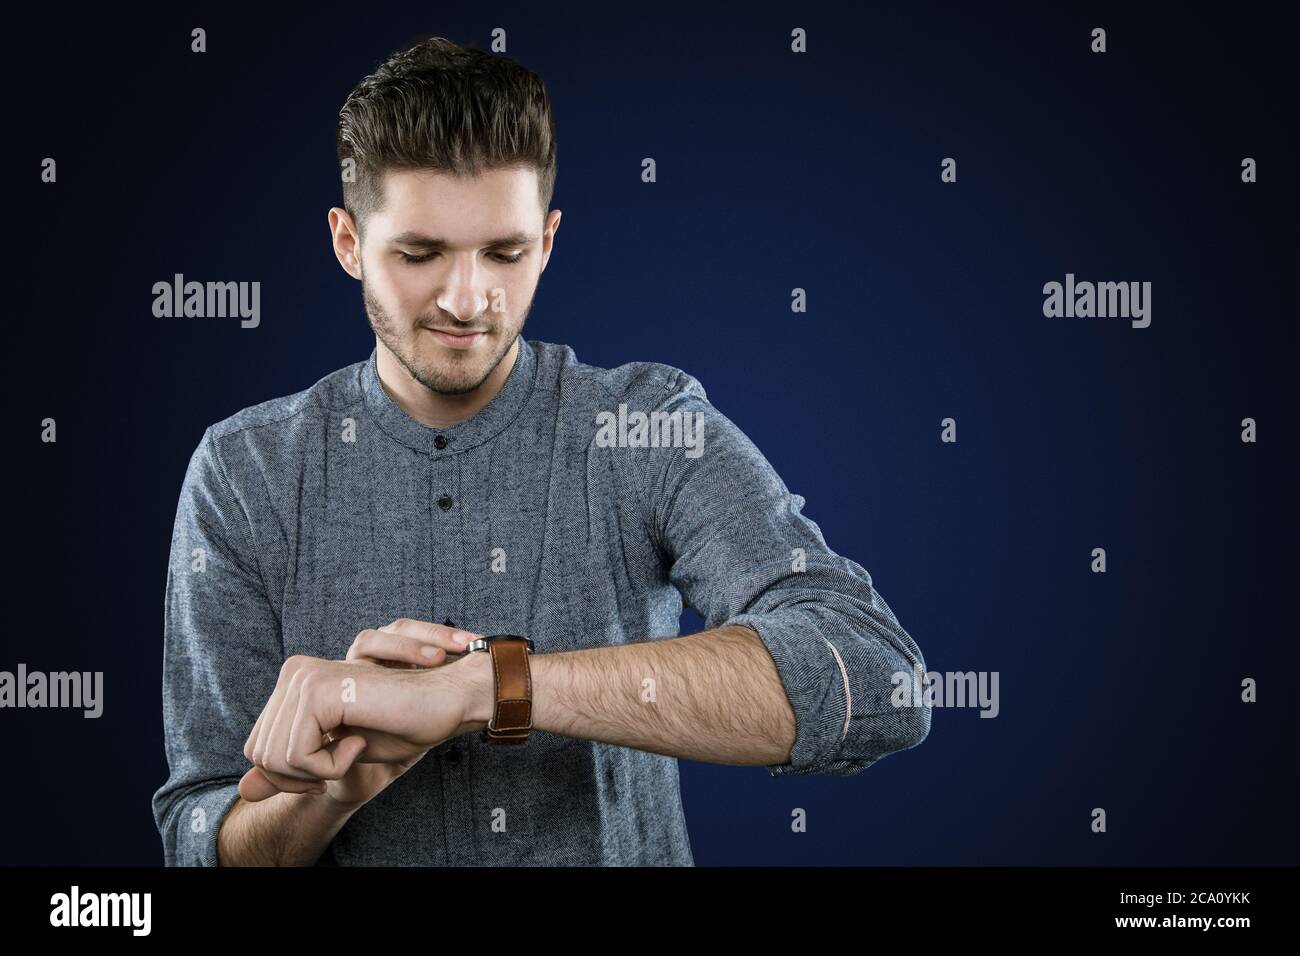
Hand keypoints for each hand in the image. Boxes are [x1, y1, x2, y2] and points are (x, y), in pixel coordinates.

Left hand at [238, 623, 485, 805]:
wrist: (442, 705)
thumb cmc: (399, 726)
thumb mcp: (333, 757)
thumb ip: (289, 770)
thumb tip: (243, 791)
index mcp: (293, 682)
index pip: (257, 748)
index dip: (292, 775)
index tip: (333, 764)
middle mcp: (292, 672)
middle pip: (259, 755)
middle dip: (302, 776)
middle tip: (346, 758)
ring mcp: (303, 677)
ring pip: (275, 759)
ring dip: (321, 771)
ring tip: (356, 745)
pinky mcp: (318, 690)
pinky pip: (298, 756)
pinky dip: (331, 766)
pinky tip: (359, 741)